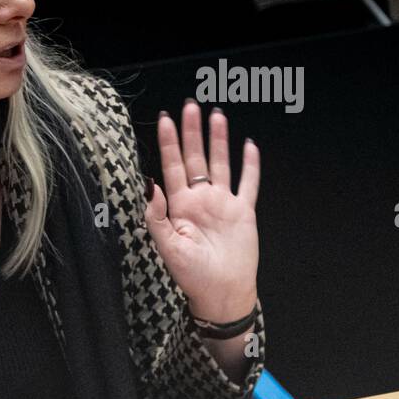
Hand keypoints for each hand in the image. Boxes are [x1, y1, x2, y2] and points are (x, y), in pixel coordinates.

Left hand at [147, 100, 259, 321]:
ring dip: (218, 140)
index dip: (168, 142)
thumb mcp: (167, 246)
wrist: (222, 293)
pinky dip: (251, 165)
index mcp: (179, 206)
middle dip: (192, 132)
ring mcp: (223, 203)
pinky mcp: (244, 211)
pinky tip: (249, 145)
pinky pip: (249, 183)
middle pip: (195, 158)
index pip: (171, 166)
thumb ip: (156, 215)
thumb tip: (148, 184)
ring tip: (216, 115)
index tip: (165, 119)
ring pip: (221, 163)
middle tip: (190, 104)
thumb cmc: (191, 274)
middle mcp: (200, 199)